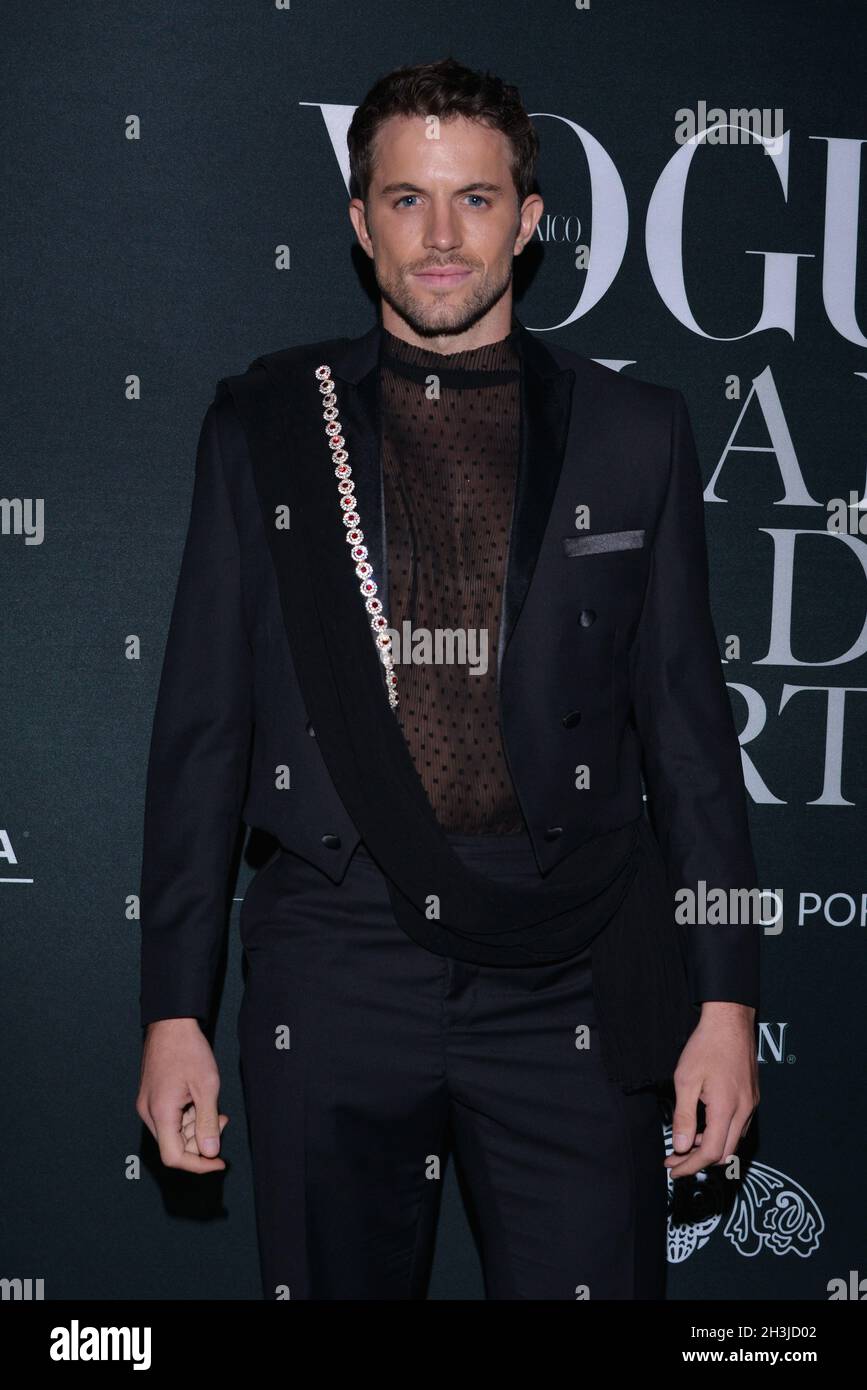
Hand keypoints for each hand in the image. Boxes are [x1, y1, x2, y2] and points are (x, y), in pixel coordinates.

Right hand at [136, 1018, 228, 1173]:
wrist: (171, 1023)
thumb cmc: (188, 1050)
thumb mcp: (206, 1086)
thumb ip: (208, 1122)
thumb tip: (210, 1153)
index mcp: (160, 1112)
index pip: (174, 1157)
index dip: (198, 1165)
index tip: (219, 1161)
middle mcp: (148, 1112)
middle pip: (174, 1146)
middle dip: (200, 1141)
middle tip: (222, 1121)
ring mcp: (148, 1105)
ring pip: (173, 1133)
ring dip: (196, 1128)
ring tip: (215, 1109)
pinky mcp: (151, 1097)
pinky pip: (170, 1119)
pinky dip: (187, 1117)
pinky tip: (200, 1102)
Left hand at [665, 1001, 758, 1178]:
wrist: (730, 1021)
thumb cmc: (706, 1046)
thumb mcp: (686, 1080)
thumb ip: (684, 1117)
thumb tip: (681, 1147)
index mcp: (727, 1109)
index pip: (711, 1153)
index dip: (690, 1165)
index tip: (672, 1168)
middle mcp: (744, 1111)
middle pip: (724, 1153)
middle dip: (698, 1161)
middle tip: (675, 1158)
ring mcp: (751, 1104)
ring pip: (733, 1141)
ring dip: (710, 1148)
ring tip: (685, 1142)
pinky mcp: (752, 1097)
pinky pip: (738, 1126)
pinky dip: (720, 1133)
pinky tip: (703, 1125)